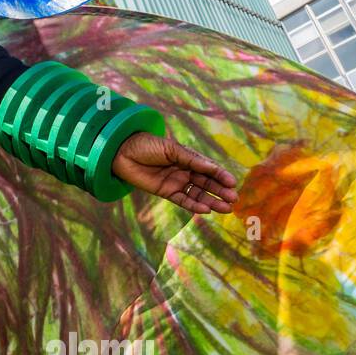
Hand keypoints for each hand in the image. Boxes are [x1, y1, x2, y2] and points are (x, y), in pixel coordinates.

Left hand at [110, 131, 238, 214]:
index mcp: (188, 158)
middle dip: (220, 191)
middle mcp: (185, 170)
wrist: (122, 153)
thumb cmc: (147, 145)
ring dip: (211, 201)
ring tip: (225, 208)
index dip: (220, 175)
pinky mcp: (166, 192)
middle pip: (206, 183)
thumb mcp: (171, 149)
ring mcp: (176, 182)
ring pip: (198, 194)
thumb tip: (213, 168)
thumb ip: (191, 160)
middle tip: (233, 199)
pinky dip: (194, 205)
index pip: (208, 168)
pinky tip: (205, 209)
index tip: (232, 182)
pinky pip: (183, 200)